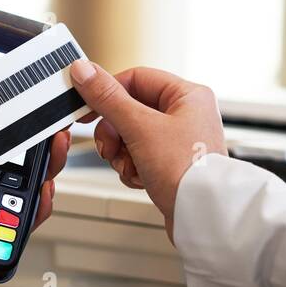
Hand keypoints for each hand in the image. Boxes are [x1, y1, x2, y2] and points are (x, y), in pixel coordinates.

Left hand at [0, 50, 70, 286]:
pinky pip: (9, 223)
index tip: (41, 100)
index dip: (21, 114)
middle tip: (56, 134)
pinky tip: (39, 200)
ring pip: (20, 188)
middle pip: (17, 155)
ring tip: (53, 162)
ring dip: (44, 175)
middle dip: (44, 143)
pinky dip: (30, 213)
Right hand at [69, 61, 225, 239]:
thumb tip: (83, 71)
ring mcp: (178, 140)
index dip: (108, 93)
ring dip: (122, 154)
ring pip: (130, 136)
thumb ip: (108, 98)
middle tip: (110, 146)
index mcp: (187, 95)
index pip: (135, 78)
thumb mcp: (139, 127)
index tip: (86, 107)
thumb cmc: (187, 171)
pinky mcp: (170, 163)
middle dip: (115, 133)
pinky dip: (132, 168)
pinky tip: (140, 178)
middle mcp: (185, 114)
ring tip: (130, 166)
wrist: (202, 215)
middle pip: (129, 110)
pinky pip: (138, 156)